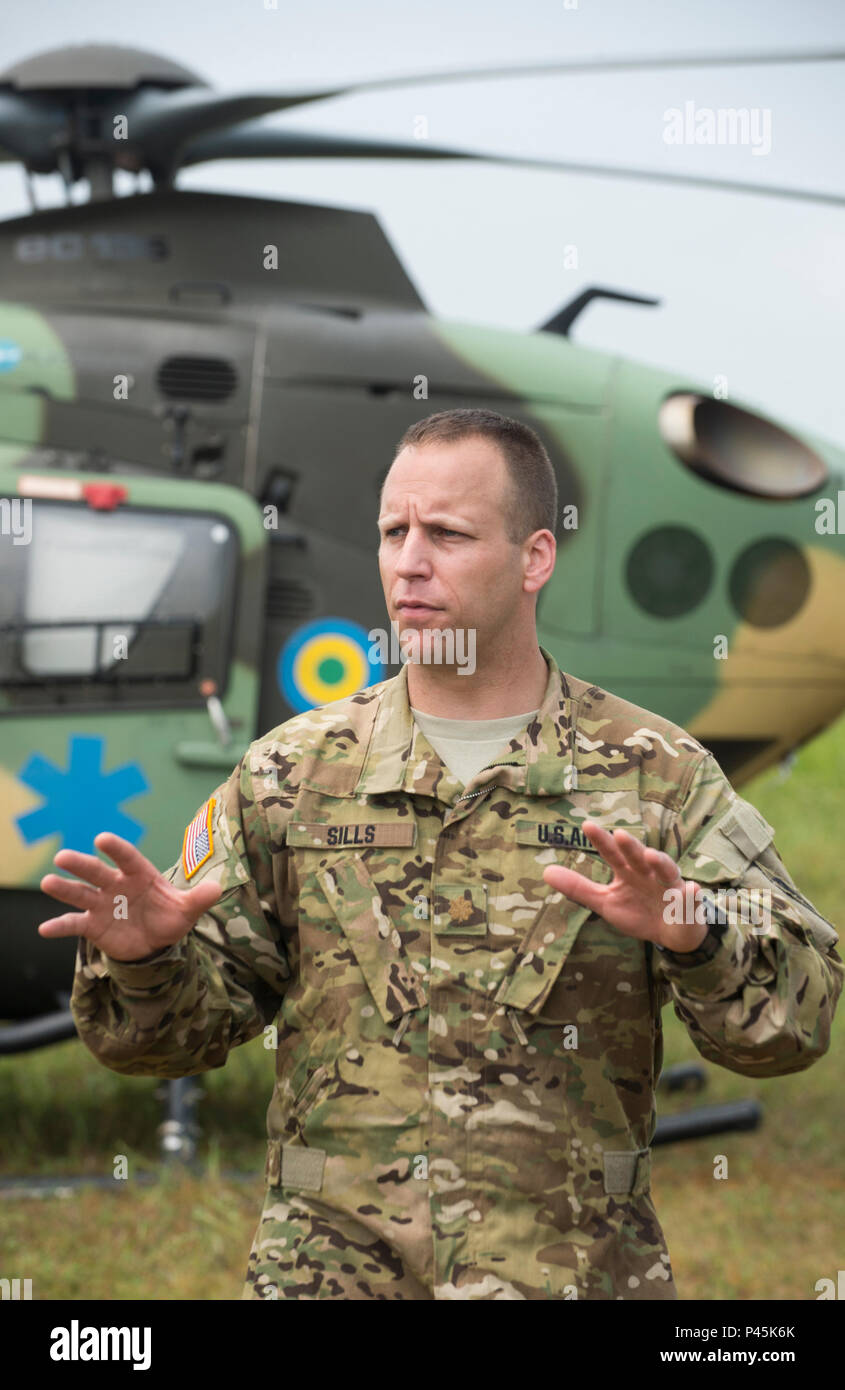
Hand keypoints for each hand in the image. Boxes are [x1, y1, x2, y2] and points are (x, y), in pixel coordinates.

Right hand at [38, 832, 222, 961]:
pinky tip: (44, 929)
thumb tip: (217, 889)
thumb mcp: (187, 910)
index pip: (127, 858)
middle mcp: (116, 885)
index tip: (101, 839)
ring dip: (63, 888)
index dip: (116, 849)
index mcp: (139, 874)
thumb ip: (199, 899)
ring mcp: (102, 904)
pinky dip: (59, 926)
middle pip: (96, 871)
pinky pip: (74, 924)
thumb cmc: (168, 917)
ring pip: (80, 893)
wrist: (154, 943)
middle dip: (80, 865)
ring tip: (47, 882)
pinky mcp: (93, 925)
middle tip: (62, 857)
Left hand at [542, 822, 708, 951]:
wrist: (672, 934)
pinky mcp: (688, 903)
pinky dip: (692, 895)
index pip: (612, 853)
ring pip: (666, 871)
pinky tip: (692, 890)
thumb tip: (545, 872)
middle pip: (639, 857)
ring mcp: (670, 886)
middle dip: (631, 847)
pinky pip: (691, 899)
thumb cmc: (638, 912)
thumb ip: (578, 888)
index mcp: (628, 871)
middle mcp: (649, 873)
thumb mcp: (606, 902)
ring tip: (652, 856)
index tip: (586, 825)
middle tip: (620, 835)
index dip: (601, 841)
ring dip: (660, 863)